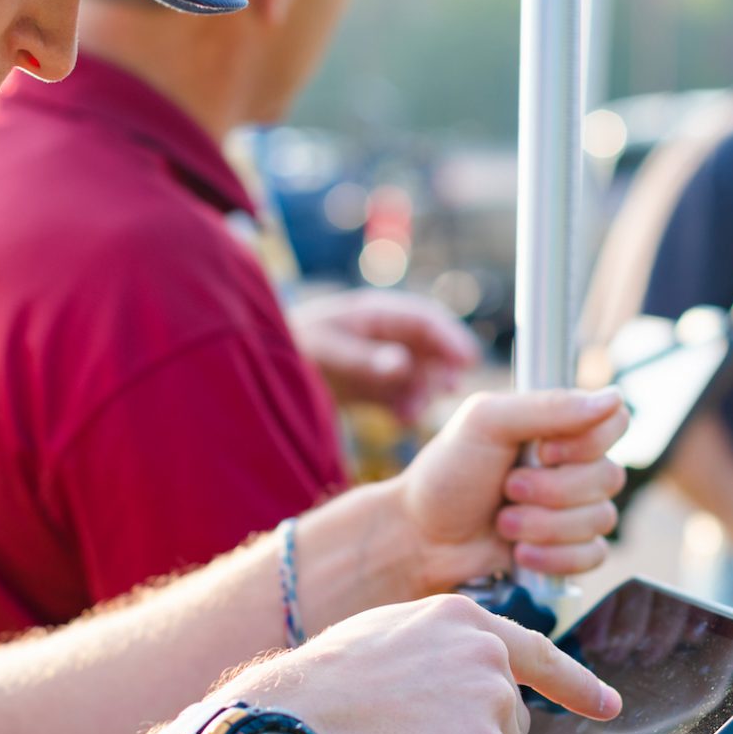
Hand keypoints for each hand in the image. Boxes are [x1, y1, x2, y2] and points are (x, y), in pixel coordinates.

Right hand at [230, 594, 622, 733]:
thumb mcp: (381, 640)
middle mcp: (486, 653)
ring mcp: (492, 702)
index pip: (534, 653)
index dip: (575, 684)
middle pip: (509, 725)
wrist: (292, 728)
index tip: (606, 702)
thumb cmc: (316, 693)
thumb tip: (460, 686)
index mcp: (461, 618)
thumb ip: (436, 651)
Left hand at [289, 289, 481, 422]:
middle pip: (431, 348)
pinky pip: (402, 395)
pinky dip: (406, 407)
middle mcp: (385, 335)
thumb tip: (403, 364)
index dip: (450, 336)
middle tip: (450, 389)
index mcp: (376, 313)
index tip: (469, 359)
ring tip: (412, 414)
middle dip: (443, 367)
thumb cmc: (292, 349)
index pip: (425, 319)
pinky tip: (401, 420)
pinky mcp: (374, 387)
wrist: (263, 373)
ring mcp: (381, 361)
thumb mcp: (326, 350)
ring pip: (420, 375)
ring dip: (424, 392)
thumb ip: (364, 358)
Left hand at [394, 387, 629, 589]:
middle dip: (552, 491)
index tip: (542, 450)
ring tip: (502, 522)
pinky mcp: (568, 550)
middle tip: (507, 488)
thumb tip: (612, 398)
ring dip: (545, 525)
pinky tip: (520, 552)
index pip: (615, 422)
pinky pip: (594, 556)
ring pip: (601, 519)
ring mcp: (573, 509)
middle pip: (610, 477)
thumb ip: (549, 407)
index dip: (587, 443)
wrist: (420, 538)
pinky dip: (555, 557)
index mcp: (558, 425)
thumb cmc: (446, 474)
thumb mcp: (486, 423)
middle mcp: (573, 464)